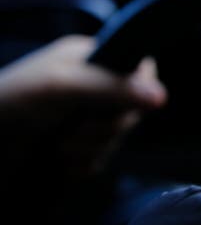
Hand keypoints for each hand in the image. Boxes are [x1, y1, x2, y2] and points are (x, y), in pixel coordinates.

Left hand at [0, 35, 166, 178]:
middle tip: (74, 130)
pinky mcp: (74, 149)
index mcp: (91, 58)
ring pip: (114, 140)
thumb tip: (162, 96)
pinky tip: (59, 162)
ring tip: (59, 148)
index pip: (140, 72)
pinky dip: (81, 166)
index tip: (118, 106)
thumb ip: (112, 88)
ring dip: (89, 150)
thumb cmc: (12, 103)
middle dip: (104, 129)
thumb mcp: (62, 87)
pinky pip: (99, 161)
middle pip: (130, 111)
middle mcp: (91, 86)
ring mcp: (82, 119)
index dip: (136, 92)